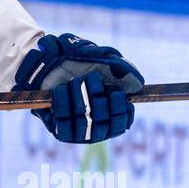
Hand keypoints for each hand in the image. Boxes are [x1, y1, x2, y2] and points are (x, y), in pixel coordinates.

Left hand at [13, 33, 143, 142]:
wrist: (50, 58)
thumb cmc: (81, 59)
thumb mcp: (104, 57)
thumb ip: (123, 68)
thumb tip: (138, 83)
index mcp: (112, 113)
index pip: (122, 123)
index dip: (120, 108)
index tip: (115, 91)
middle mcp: (97, 126)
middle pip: (102, 121)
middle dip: (97, 96)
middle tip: (91, 78)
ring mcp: (79, 130)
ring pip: (83, 121)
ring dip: (80, 97)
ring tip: (75, 80)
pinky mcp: (60, 130)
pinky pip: (63, 126)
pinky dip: (63, 104)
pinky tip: (62, 89)